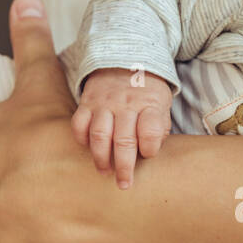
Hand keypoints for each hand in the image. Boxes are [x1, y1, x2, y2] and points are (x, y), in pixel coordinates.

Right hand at [71, 67, 171, 188]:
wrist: (125, 57)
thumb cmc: (147, 91)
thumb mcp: (162, 104)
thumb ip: (159, 128)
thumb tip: (149, 153)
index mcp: (149, 105)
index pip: (151, 131)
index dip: (150, 147)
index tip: (148, 155)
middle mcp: (126, 105)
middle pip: (124, 140)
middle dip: (124, 167)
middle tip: (124, 184)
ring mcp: (105, 103)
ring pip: (100, 135)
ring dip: (101, 158)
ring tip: (105, 172)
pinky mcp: (87, 102)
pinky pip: (79, 124)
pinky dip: (82, 139)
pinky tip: (88, 148)